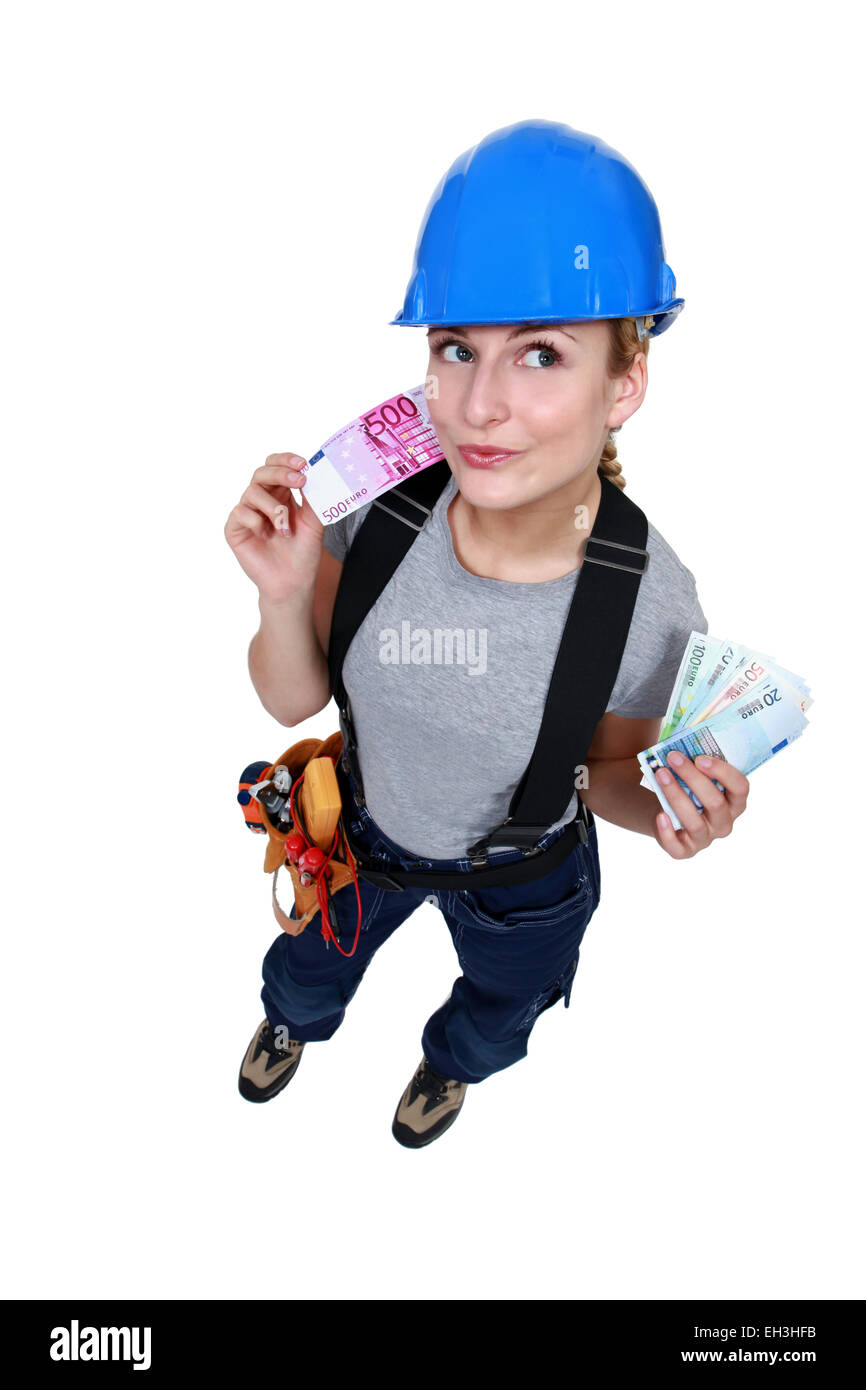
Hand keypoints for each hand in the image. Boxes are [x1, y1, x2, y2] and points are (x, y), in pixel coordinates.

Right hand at [224, 453, 324, 603]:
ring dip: (274, 508)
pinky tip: (266, 536)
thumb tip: (315, 474)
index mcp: (281, 494)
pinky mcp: (235, 529)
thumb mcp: (315, 522)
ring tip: (285, 530)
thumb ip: (313, 498)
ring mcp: (247, 513)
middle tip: (299, 480)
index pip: (277, 466)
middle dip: (280, 473)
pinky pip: (240, 512)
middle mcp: (263, 500)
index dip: (286, 460)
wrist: (293, 582)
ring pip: (252, 492)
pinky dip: (256, 521)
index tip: (303, 464)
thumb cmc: (303, 553)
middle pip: (262, 472)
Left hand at [652, 753, 748, 858]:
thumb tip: (684, 748)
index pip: (740, 788)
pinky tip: (660, 815)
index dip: (723, 772)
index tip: (700, 758)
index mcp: (735, 802)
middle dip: (692, 777)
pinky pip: (677, 846)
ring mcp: (705, 838)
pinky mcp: (685, 850)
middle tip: (673, 758)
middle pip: (715, 803)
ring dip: (676, 795)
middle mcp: (724, 822)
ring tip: (660, 773)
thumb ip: (698, 765)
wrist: (667, 810)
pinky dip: (667, 832)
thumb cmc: (687, 788)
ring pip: (694, 821)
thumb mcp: (697, 776)